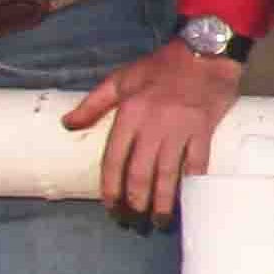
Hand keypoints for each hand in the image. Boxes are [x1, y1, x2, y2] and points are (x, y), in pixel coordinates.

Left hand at [63, 39, 243, 223]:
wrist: (206, 51)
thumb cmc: (160, 66)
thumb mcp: (121, 78)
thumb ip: (93, 103)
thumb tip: (66, 124)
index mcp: (130, 115)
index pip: (114, 160)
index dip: (110, 187)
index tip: (110, 206)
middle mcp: (154, 126)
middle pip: (140, 173)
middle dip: (135, 201)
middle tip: (133, 221)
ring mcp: (181, 130)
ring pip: (168, 174)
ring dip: (162, 201)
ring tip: (157, 222)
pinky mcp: (204, 130)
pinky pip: (197, 163)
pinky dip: (191, 185)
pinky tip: (188, 201)